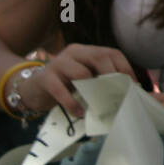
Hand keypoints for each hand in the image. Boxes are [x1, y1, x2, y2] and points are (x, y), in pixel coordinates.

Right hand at [18, 44, 135, 117]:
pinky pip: (60, 89)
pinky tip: (79, 112)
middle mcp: (74, 53)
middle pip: (99, 57)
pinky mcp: (45, 78)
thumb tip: (128, 93)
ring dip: (94, 91)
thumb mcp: (85, 79)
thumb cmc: (64, 85)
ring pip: (81, 72)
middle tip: (119, 95)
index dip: (124, 68)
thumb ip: (101, 80)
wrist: (31, 89)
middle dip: (112, 76)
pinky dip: (72, 102)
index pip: (111, 52)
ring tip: (101, 106)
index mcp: (86, 51)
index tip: (133, 85)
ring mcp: (58, 63)